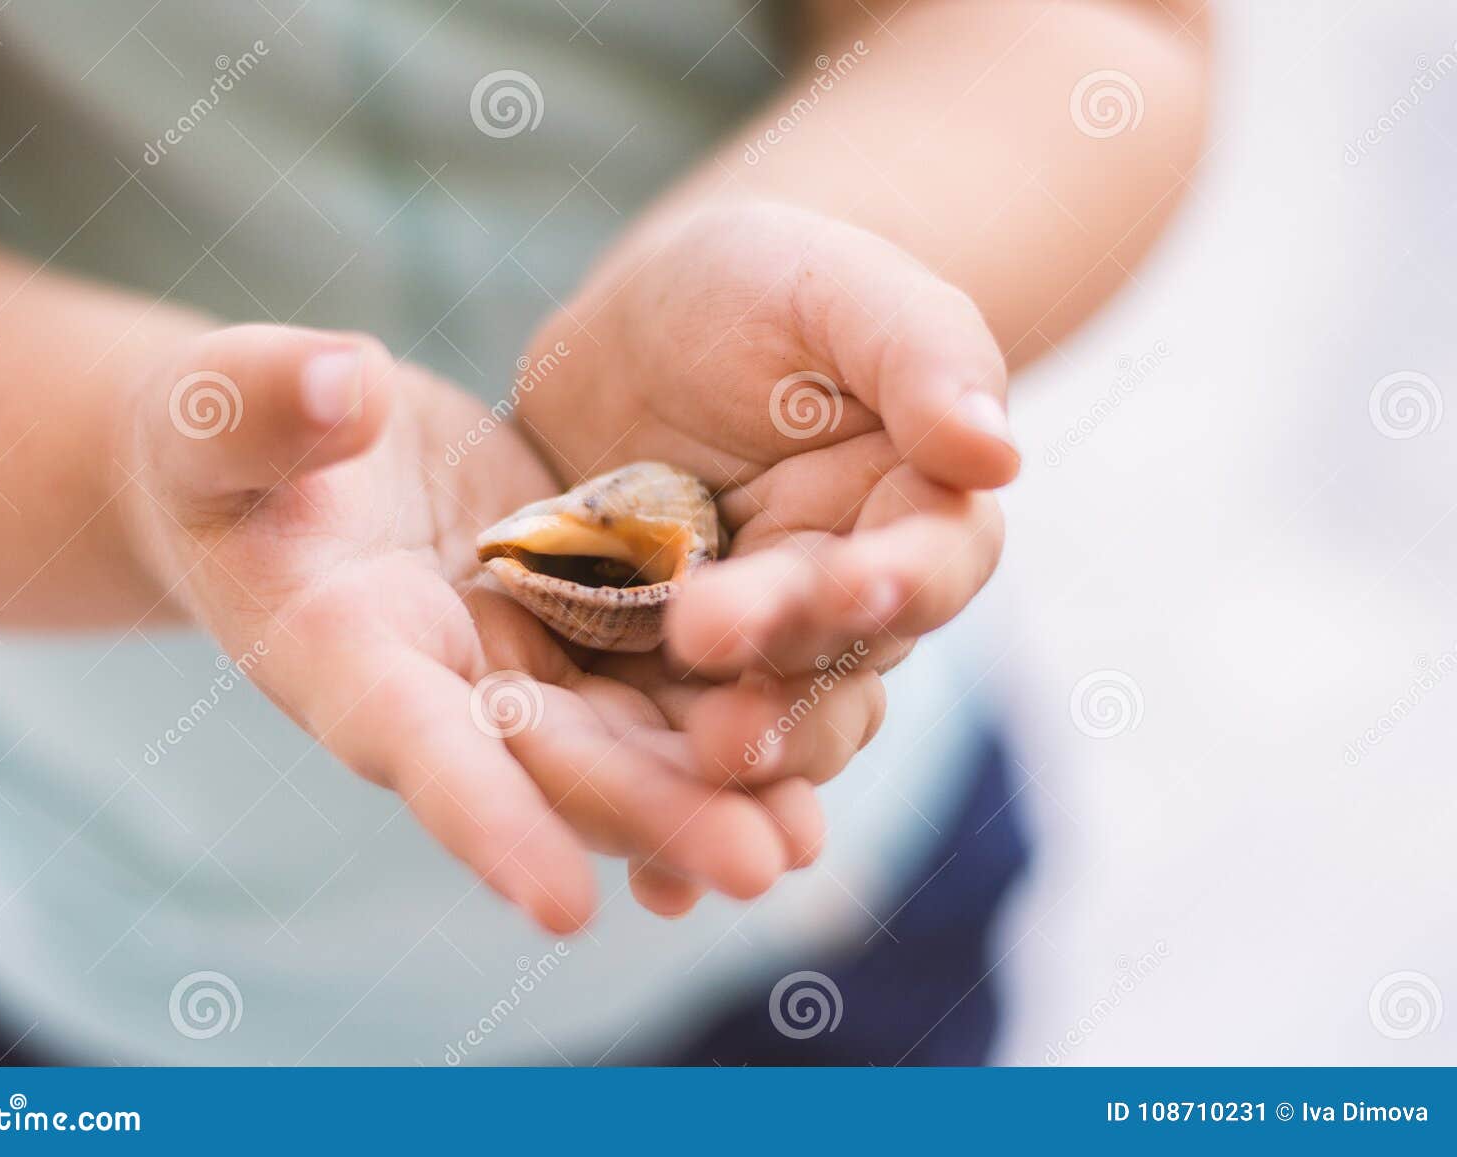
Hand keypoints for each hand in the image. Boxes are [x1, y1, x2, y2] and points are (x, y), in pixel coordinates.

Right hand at [114, 325, 821, 930]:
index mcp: (340, 651)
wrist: (286, 460)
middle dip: (647, 819)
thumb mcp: (221, 410)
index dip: (482, 820)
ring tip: (806, 839)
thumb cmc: (222, 440)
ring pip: (615, 744)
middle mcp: (437, 688)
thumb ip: (270, 404)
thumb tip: (343, 387)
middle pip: (547, 769)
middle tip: (757, 867)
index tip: (560, 904)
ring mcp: (508, 665)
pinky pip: (646, 681)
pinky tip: (810, 742)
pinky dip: (716, 717)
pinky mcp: (567, 621)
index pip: (413, 744)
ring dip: (705, 794)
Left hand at [517, 202, 1013, 909]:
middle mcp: (846, 597)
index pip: (928, 558)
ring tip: (686, 813)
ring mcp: (758, 648)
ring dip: (735, 777)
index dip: (901, 580)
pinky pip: (667, 743)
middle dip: (790, 694)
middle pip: (838, 664)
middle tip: (730, 726)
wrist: (643, 330)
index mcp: (911, 507)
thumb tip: (996, 454)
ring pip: (766, 725)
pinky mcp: (665, 672)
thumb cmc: (760, 284)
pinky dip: (658, 803)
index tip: (857, 584)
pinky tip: (643, 879)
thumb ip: (922, 352)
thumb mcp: (837, 284)